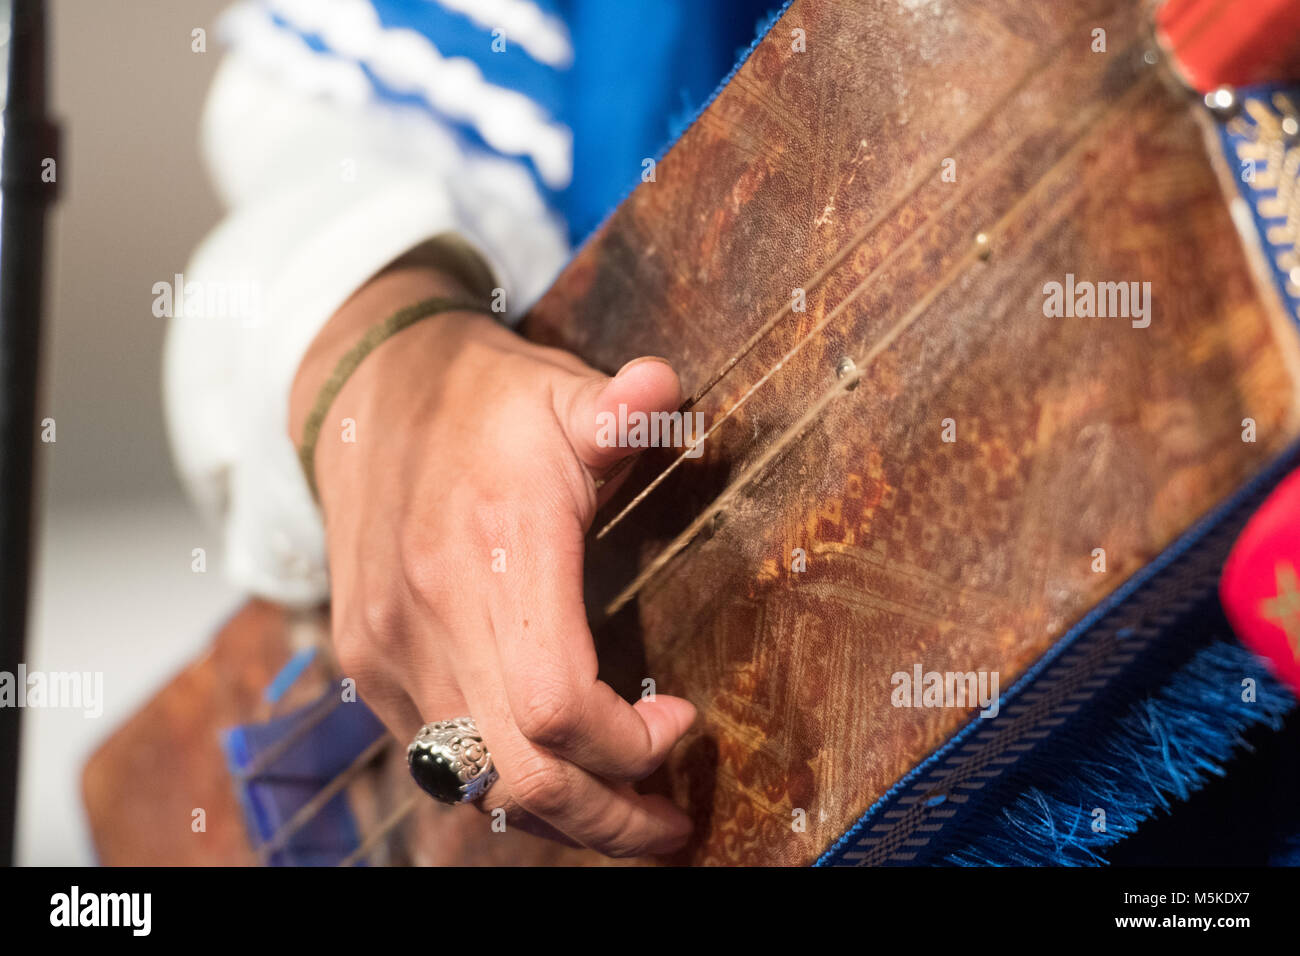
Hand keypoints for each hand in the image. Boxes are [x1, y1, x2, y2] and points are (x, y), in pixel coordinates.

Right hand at [290, 258, 695, 856]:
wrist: (363, 395)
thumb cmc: (479, 399)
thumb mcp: (560, 389)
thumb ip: (623, 406)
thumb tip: (667, 386)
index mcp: (491, 555)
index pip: (558, 706)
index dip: (629, 744)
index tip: (681, 719)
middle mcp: (428, 618)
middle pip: (521, 776)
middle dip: (607, 820)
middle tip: (667, 827)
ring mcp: (389, 650)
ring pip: (475, 784)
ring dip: (557, 812)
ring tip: (620, 812)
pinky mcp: (368, 663)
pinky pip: (438, 759)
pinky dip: (501, 781)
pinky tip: (550, 770)